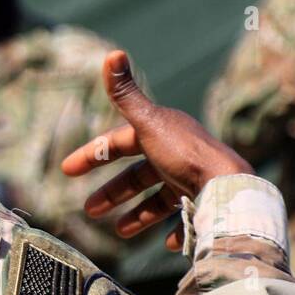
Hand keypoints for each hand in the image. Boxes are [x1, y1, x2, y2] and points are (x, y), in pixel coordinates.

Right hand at [61, 50, 252, 250]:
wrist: (228, 187)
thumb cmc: (184, 154)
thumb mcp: (147, 123)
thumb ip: (125, 94)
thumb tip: (112, 52)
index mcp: (159, 133)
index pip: (118, 142)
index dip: (92, 155)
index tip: (66, 171)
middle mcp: (175, 154)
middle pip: (137, 174)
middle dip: (113, 191)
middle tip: (89, 210)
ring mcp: (191, 179)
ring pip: (158, 198)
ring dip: (138, 214)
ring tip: (120, 232)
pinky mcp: (204, 201)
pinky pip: (187, 217)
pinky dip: (175, 229)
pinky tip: (168, 242)